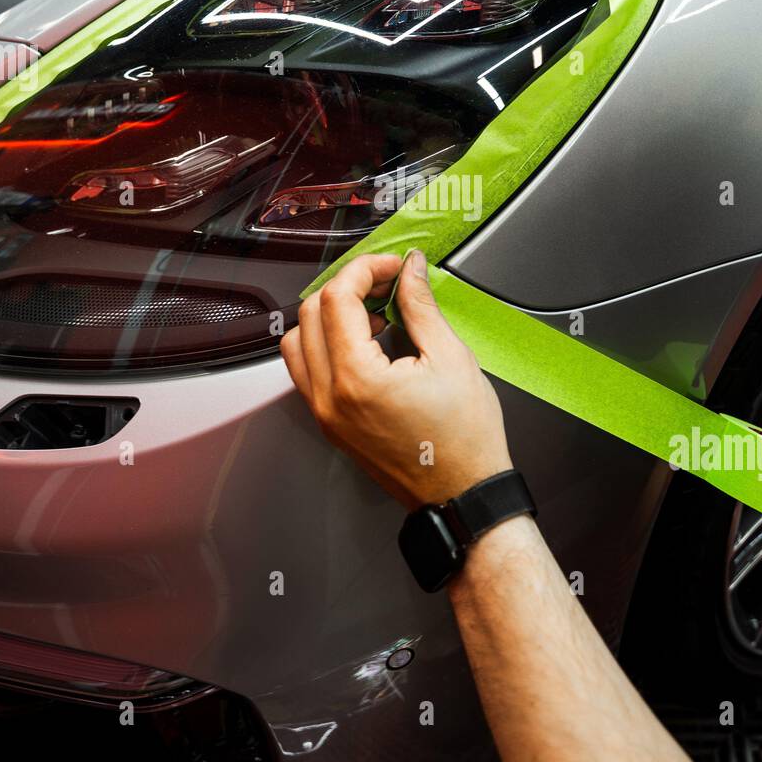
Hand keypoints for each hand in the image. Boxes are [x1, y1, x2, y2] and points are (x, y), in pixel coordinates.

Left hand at [280, 249, 511, 507]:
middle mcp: (330, 398)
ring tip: (372, 314)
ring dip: (328, 317)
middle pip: (309, 314)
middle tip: (385, 283)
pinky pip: (307, 373)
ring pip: (297, 344)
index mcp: (357, 378)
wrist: (462, 494)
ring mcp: (326, 415)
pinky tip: (365, 343)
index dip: (365, 270)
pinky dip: (326, 346)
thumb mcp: (451, 358)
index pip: (336, 298)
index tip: (392, 267)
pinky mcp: (331, 425)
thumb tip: (410, 271)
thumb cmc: (464, 440)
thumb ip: (421, 306)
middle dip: (346, 288)